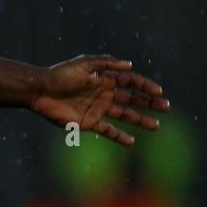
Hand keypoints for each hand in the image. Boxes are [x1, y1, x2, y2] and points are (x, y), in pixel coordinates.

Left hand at [30, 55, 169, 145]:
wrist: (40, 91)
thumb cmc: (60, 75)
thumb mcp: (84, 64)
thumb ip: (106, 64)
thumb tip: (130, 65)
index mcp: (104, 78)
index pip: (130, 82)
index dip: (145, 86)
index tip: (159, 91)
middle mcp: (104, 94)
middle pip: (132, 98)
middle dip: (149, 103)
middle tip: (166, 107)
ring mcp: (97, 109)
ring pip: (124, 115)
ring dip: (140, 120)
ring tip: (156, 126)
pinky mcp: (88, 122)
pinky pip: (107, 131)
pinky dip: (119, 136)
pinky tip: (132, 142)